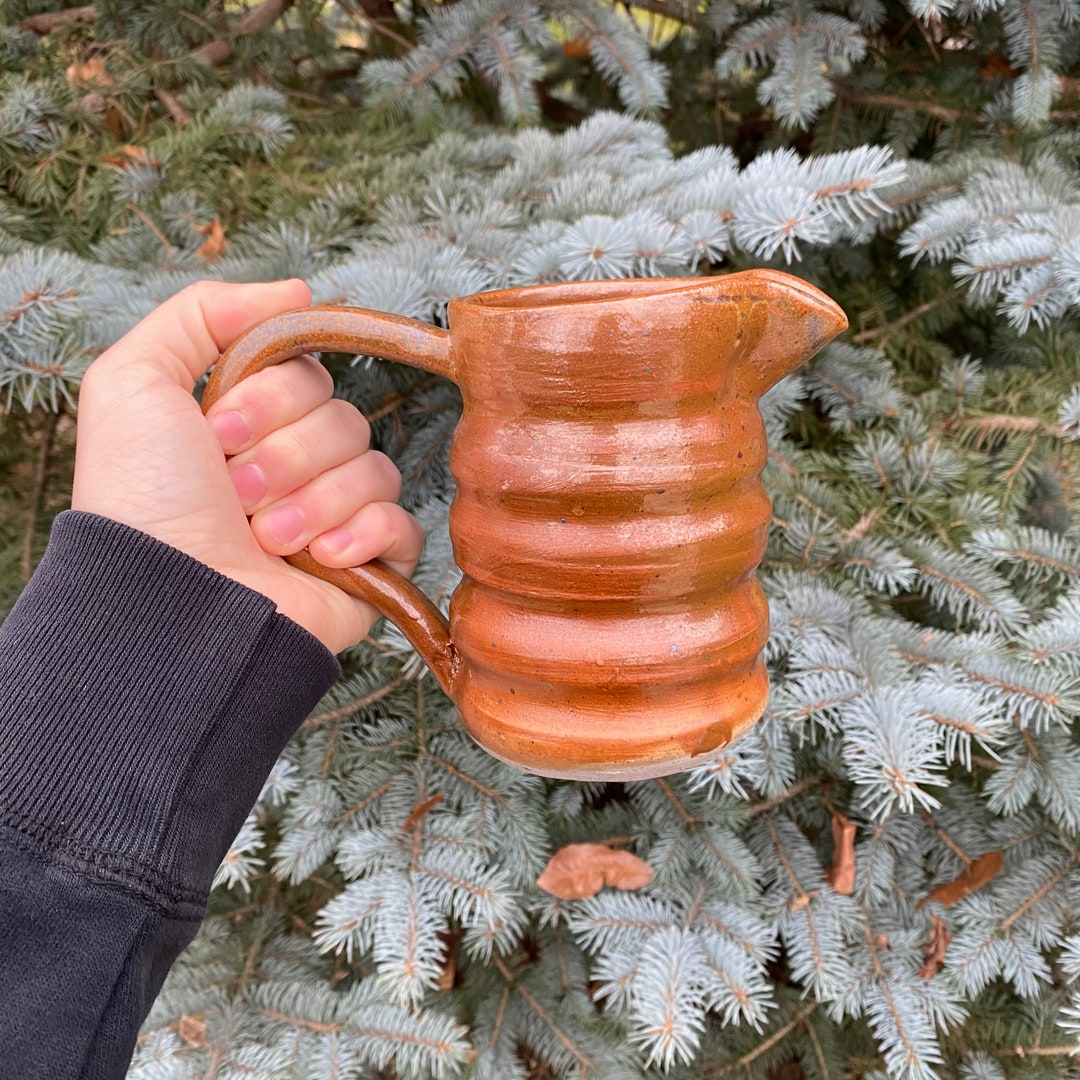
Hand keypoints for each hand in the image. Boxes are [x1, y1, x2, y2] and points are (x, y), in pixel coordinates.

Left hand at [72, 279, 424, 652]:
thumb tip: (298, 289)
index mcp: (252, 427)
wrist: (171, 600)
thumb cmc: (144, 499)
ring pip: (375, 468)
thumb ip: (202, 313)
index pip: (309, 375)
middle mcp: (295, 468)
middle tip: (238, 494)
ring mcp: (334, 518)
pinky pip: (404, 525)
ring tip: (266, 538)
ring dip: (314, 502)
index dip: (271, 397)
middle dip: (286, 456)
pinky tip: (319, 559)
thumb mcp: (134, 382)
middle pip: (346, 419)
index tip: (218, 433)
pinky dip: (363, 536)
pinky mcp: (368, 567)